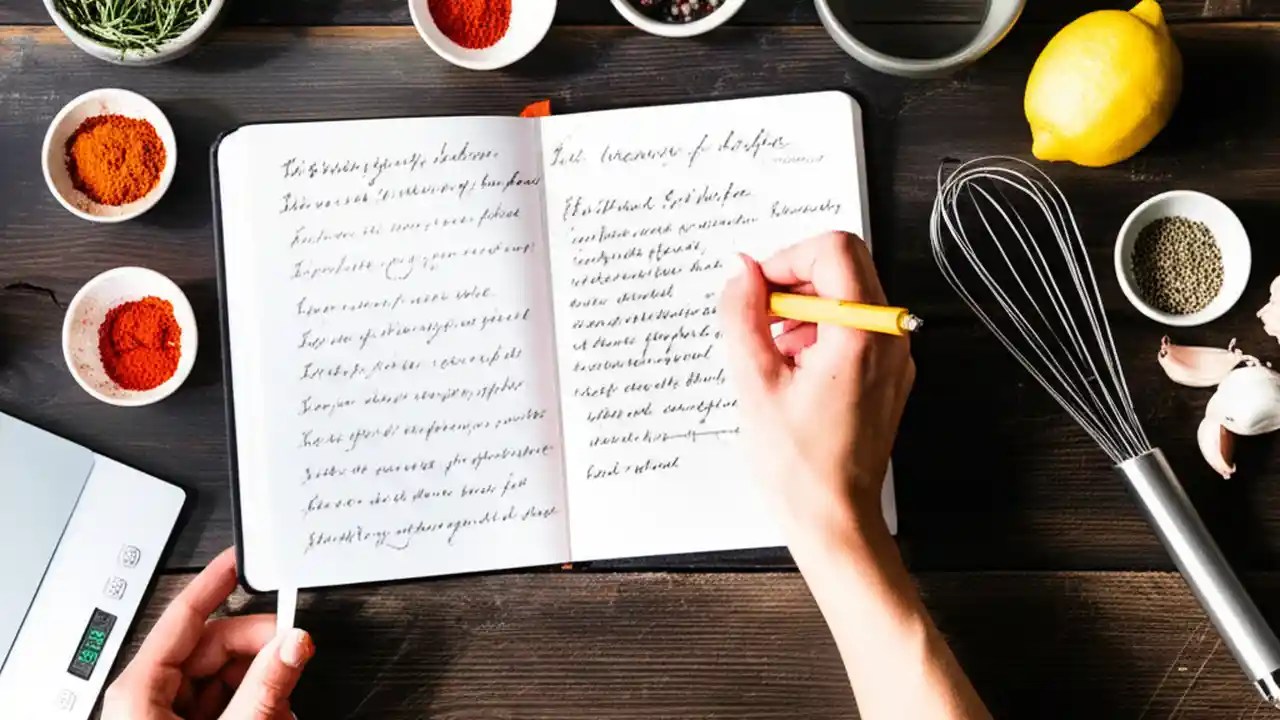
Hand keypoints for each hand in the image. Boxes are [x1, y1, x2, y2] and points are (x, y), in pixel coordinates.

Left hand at [103, 548, 313, 719]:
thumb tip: (293, 644)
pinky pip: (221, 702)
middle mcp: (147, 697)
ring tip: (284, 702)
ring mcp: (163, 715)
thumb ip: (263, 687)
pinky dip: (252, 703)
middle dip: (259, 650)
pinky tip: (272, 712)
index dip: (216, 580)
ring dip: (261, 683)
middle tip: (294, 650)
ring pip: (222, 676)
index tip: (241, 556)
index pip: (183, 614)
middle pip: (213, 646)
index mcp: (139, 688)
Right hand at [719, 231, 913, 544]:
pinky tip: (793, 369)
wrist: (833, 517)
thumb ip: (742, 314)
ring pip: (850, 295)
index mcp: (861, 333)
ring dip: (806, 307)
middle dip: (795, 281)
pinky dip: (821, 331)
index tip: (757, 289)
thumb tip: (740, 270)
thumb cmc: (797, 464)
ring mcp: (895, 357)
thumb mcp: (754, 381)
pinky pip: (856, 327)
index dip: (787, 258)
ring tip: (774, 352)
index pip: (834, 249)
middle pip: (845, 266)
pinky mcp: (889, 374)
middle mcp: (889, 338)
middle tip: (760, 317)